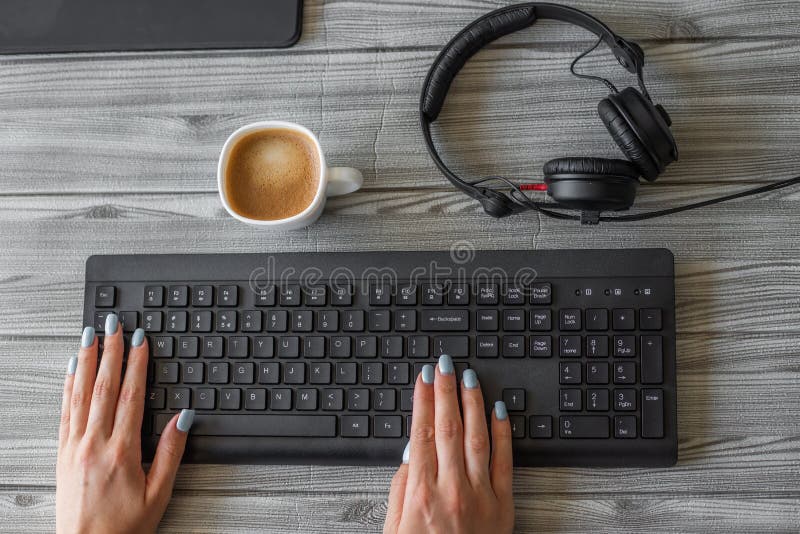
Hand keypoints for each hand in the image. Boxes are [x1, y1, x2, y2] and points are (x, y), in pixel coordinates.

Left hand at [56, 314, 193, 533]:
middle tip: (113, 325)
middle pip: (104, 387)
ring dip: (87, 361)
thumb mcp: (158, 494)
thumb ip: (172, 453)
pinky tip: (72, 371)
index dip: (137, 365)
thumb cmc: (123, 527)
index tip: (141, 341)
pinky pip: (65, 412)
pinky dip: (68, 387)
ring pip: (80, 394)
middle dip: (110, 352)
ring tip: (90, 336)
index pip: (132, 396)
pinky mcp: (62, 455)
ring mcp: (74, 448)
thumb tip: (184, 418)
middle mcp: (94, 444)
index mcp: (122, 452)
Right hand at [384, 355, 513, 533]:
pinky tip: (499, 411)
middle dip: (446, 390)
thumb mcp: (395, 529)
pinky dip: (503, 433)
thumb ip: (402, 487)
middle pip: (447, 426)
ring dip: (472, 403)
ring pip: (477, 437)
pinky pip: (505, 462)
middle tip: (446, 364)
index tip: (425, 377)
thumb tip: (412, 451)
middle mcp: (452, 490)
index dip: (423, 399)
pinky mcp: (504, 506)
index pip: (421, 432)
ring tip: (469, 378)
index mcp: (421, 494)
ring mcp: (480, 496)